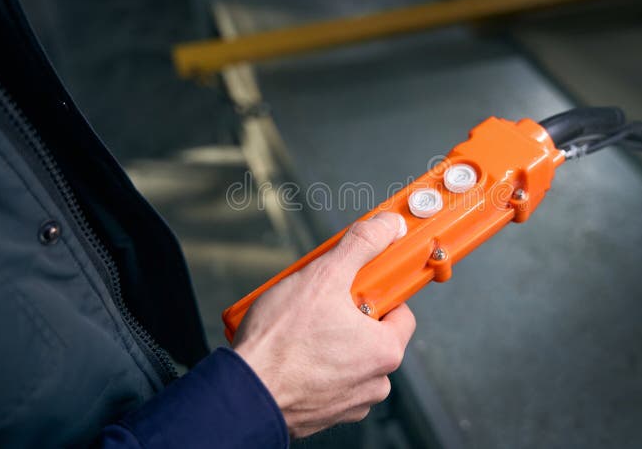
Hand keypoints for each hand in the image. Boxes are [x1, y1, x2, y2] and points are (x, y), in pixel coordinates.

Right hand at [232, 212, 415, 437]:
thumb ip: (361, 246)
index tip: (358, 282)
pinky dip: (313, 364)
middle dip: (347, 314)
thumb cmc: (279, 344)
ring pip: (348, 356)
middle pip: (371, 332)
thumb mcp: (323, 277)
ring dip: (329, 339)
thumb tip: (387, 226)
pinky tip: (291, 351)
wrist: (242, 395)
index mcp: (385, 351)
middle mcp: (375, 382)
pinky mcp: (323, 414)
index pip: (400, 310)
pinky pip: (326, 379)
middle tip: (320, 301)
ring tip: (300, 327)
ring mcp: (350, 402)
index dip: (378, 290)